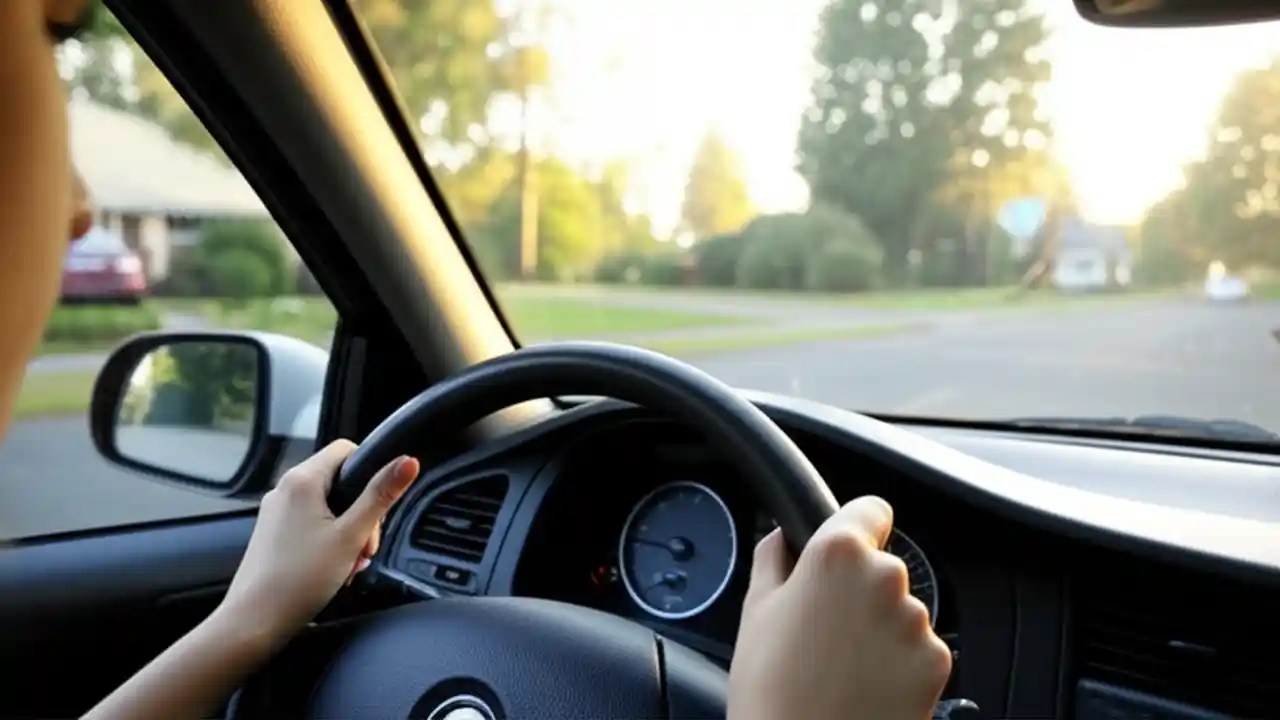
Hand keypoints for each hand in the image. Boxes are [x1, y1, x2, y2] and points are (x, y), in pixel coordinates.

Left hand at [215, 439, 419, 645]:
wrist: (254, 622)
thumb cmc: (300, 579)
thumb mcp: (351, 536)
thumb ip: (381, 496)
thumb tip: (408, 461)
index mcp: (302, 480)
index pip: (346, 450)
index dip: (370, 472)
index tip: (377, 508)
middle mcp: (284, 490)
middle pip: (339, 483)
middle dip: (361, 513)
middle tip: (365, 546)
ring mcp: (276, 513)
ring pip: (327, 507)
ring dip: (348, 532)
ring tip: (350, 563)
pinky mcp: (273, 534)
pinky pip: (311, 525)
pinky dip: (329, 541)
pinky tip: (334, 568)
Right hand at [728, 497, 951, 719]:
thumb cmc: (771, 690)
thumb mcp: (756, 612)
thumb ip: (774, 560)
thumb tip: (781, 539)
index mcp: (838, 555)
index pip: (870, 509)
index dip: (856, 526)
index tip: (847, 546)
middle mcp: (884, 578)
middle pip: (883, 566)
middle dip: (861, 589)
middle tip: (826, 628)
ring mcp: (915, 621)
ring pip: (902, 610)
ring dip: (882, 628)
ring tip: (843, 665)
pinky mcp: (936, 662)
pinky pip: (919, 649)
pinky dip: (900, 663)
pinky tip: (866, 685)